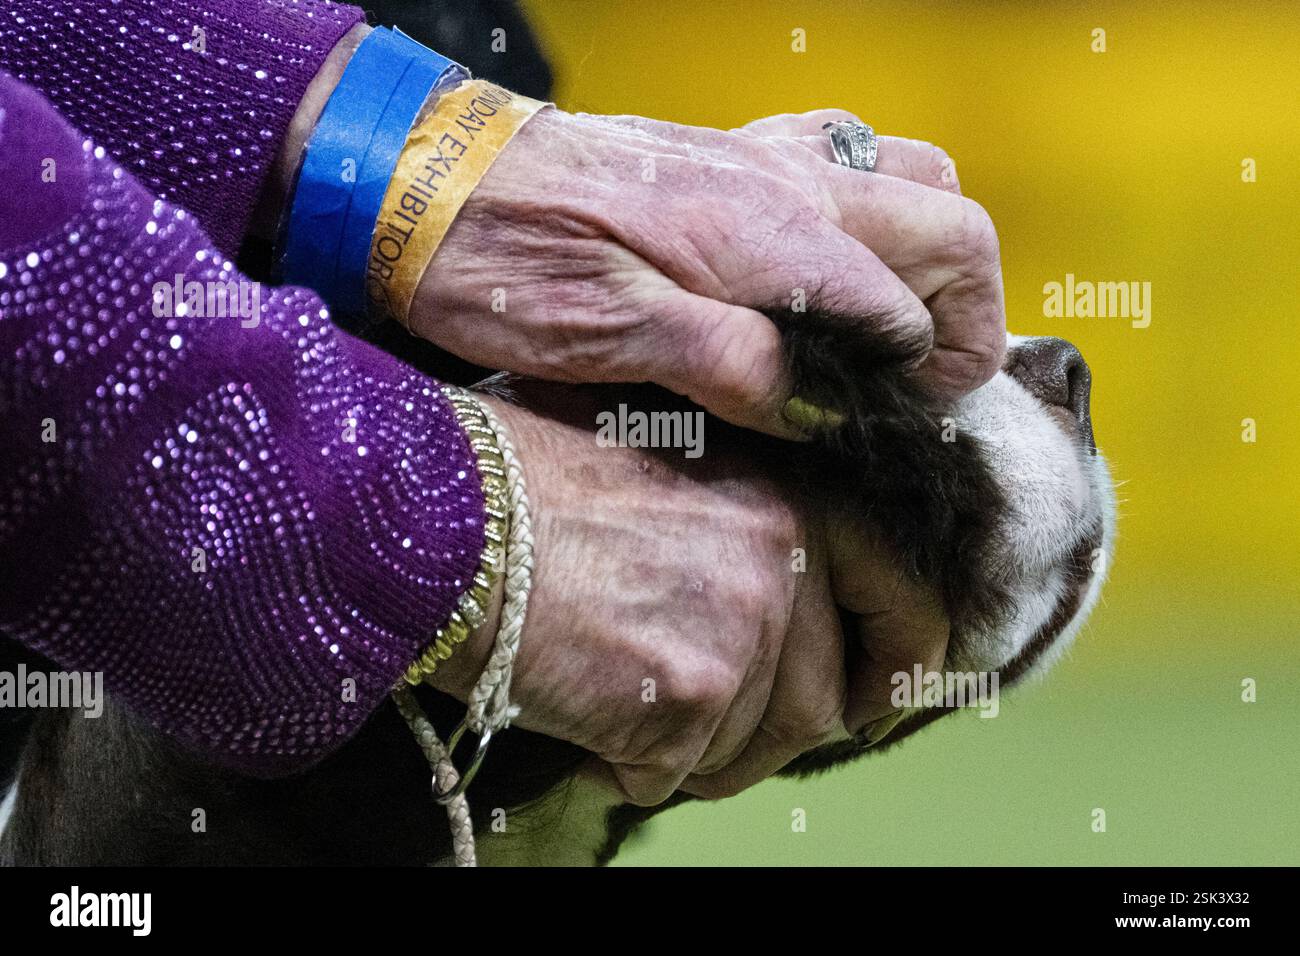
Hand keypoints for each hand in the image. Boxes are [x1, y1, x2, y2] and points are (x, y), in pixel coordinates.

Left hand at [263, 28, 1005, 433]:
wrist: (432, 178)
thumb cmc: (507, 261)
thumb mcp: (608, 337)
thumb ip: (732, 366)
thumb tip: (827, 410)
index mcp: (770, 234)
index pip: (909, 306)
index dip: (923, 382)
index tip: (896, 436)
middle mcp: (788, 183)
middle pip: (952, 228)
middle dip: (969, 316)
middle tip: (919, 392)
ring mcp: (766, 158)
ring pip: (914, 182)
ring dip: (933, 259)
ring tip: (891, 335)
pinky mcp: (734, 154)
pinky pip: (848, 161)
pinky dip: (876, 217)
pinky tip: (830, 270)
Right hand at [429, 389, 949, 803]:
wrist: (446, 513)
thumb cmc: (529, 475)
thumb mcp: (667, 455)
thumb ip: (752, 515)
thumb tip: (798, 594)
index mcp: (792, 492)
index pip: (901, 595)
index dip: (897, 661)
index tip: (877, 699)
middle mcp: (783, 556)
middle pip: (821, 699)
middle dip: (767, 730)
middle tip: (705, 728)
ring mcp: (742, 628)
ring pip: (755, 747)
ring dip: (696, 751)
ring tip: (622, 712)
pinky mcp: (688, 695)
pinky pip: (678, 773)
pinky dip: (632, 765)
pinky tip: (584, 720)